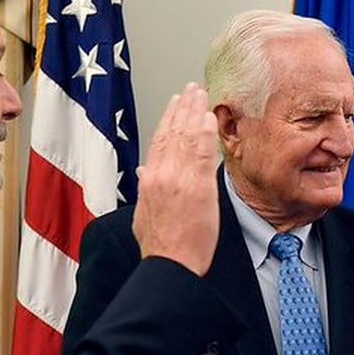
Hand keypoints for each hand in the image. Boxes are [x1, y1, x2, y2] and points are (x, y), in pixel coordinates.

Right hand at [132, 83, 218, 275]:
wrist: (169, 265)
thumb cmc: (160, 247)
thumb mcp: (144, 214)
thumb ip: (146, 190)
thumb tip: (144, 173)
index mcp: (149, 181)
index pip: (159, 141)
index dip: (168, 119)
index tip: (175, 104)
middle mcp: (161, 175)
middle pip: (172, 132)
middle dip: (182, 107)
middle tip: (191, 89)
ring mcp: (179, 180)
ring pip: (186, 137)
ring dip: (194, 112)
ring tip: (201, 94)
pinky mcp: (198, 188)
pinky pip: (202, 153)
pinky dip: (205, 133)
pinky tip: (209, 118)